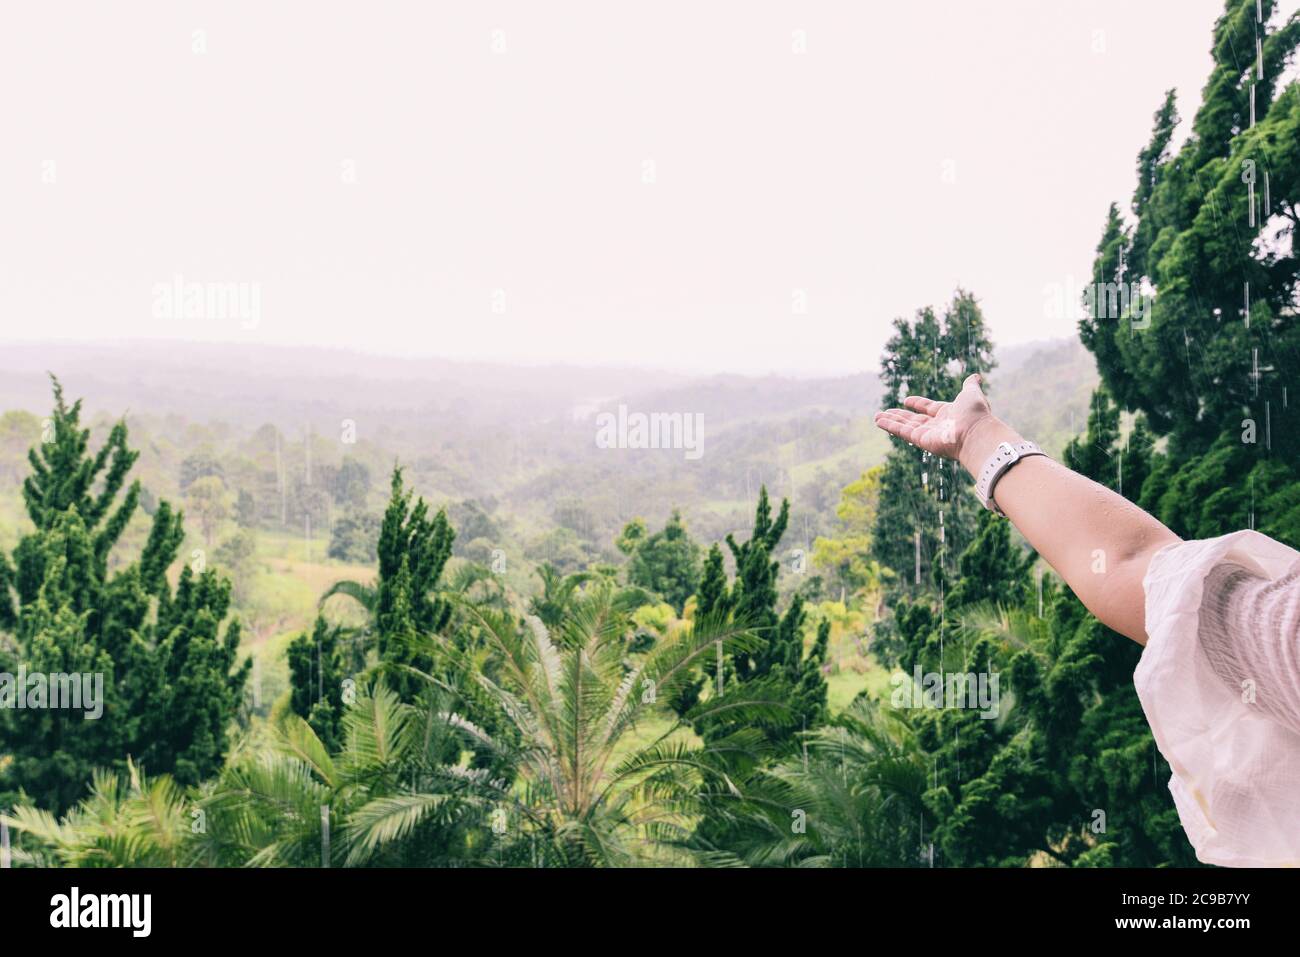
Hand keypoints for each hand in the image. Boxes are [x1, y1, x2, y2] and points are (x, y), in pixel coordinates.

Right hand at [872, 373, 1006, 472]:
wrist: (976, 432)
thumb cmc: (975, 414)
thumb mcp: (971, 394)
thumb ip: (970, 385)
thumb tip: (976, 376)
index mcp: (948, 414)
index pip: (929, 408)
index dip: (918, 404)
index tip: (907, 400)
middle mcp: (937, 425)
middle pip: (914, 419)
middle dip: (899, 416)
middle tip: (885, 412)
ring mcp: (928, 434)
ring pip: (905, 426)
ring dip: (890, 421)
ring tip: (876, 417)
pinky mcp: (921, 440)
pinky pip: (902, 432)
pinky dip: (890, 426)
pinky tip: (879, 421)